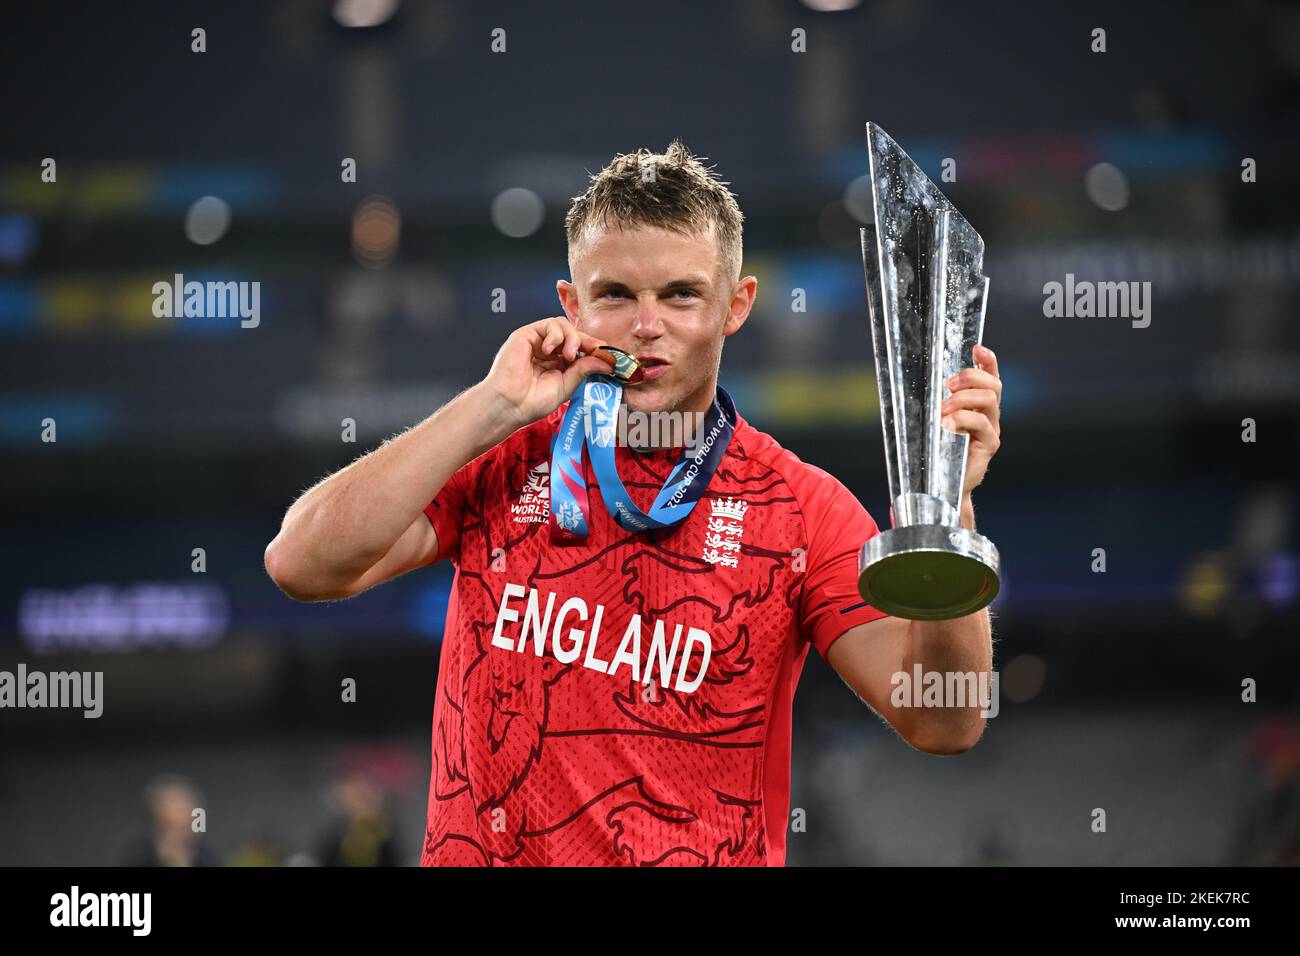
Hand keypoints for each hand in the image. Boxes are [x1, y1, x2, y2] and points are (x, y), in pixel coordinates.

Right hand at [481, 317, 615, 429]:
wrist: (510, 404)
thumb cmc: (532, 401)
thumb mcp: (566, 385)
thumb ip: (584, 370)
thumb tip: (606, 361)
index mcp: (558, 364)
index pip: (580, 349)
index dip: (594, 348)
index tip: (608, 354)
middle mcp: (548, 351)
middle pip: (573, 334)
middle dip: (587, 341)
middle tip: (596, 351)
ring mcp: (537, 342)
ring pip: (562, 326)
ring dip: (571, 338)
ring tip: (569, 356)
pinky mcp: (527, 335)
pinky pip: (548, 324)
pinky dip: (555, 335)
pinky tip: (550, 350)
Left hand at [940, 343, 1001, 499]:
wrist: (942, 485)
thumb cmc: (935, 451)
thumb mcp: (935, 420)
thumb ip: (935, 402)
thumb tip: (912, 377)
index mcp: (978, 405)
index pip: (990, 377)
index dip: (988, 361)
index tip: (977, 349)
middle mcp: (989, 415)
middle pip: (993, 385)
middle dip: (971, 377)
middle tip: (948, 385)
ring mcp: (991, 430)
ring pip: (989, 401)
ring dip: (964, 398)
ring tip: (943, 409)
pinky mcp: (988, 445)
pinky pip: (982, 424)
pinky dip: (963, 419)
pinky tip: (947, 424)